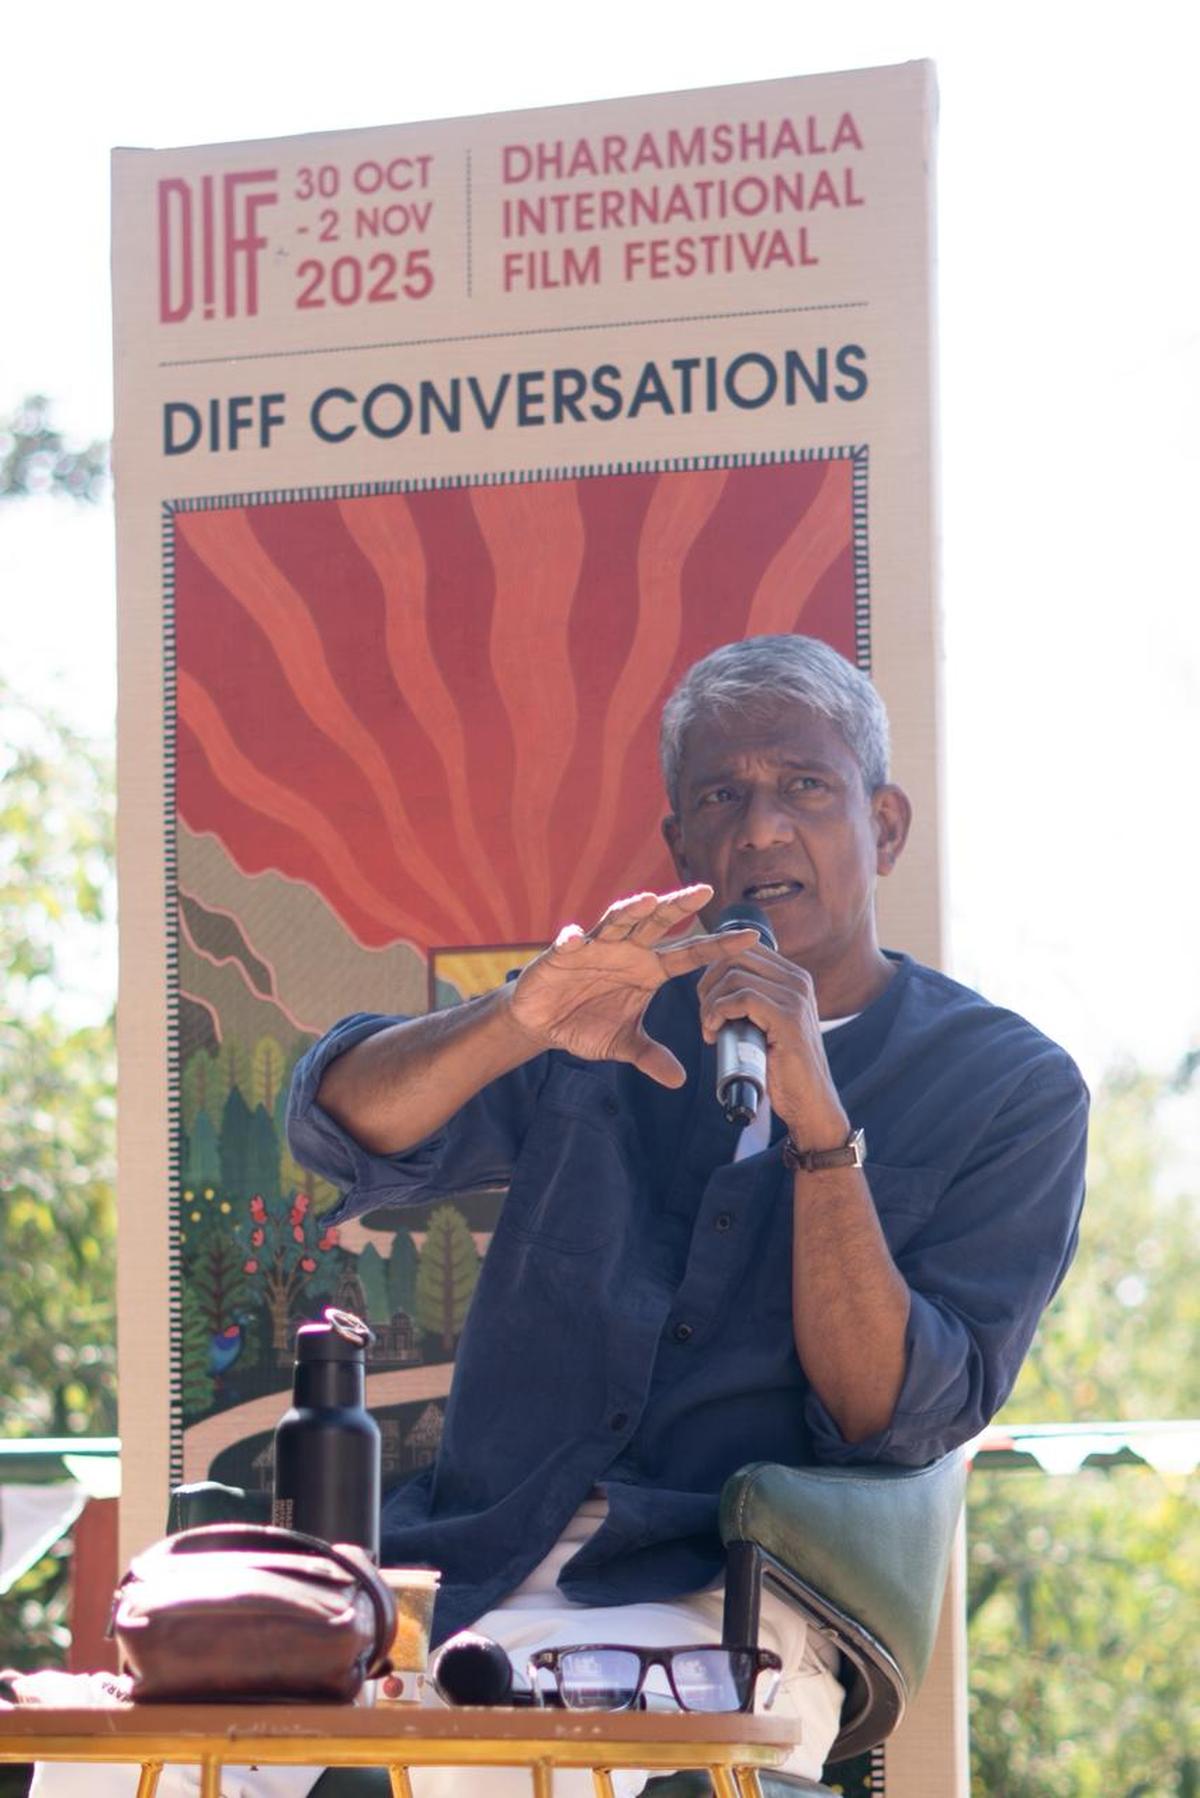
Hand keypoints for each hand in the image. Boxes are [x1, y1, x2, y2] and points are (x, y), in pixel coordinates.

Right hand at [509, 886, 757, 1087]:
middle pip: (658, 922)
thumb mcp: (623, 1044)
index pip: (690, 954)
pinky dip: (572, 939)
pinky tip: (576, 938)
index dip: (719, 946)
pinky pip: (570, 942)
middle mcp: (628, 951)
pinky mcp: (563, 953)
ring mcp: (597, 947)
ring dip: (631, 910)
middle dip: (679, 906)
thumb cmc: (587, 1024)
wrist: (544, 1022)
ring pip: (618, 921)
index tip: (752, 937)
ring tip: (648, 901)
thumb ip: (650, 1056)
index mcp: (649, 969)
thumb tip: (679, 1080)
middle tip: (706, 892)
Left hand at [696, 944, 849, 1143]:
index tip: (708, 1002)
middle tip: (705, 1017)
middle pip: (734, 956)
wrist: (809, 1102)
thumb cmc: (782, 1067)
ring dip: (710, 1003)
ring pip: (733, 976)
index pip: (742, 948)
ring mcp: (795, 997)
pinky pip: (741, 998)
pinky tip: (713, 1033)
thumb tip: (713, 984)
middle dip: (707, 984)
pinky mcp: (788, 1017)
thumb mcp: (766, 1024)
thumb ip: (752, 1000)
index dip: (714, 971)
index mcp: (793, 977)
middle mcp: (797, 980)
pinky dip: (718, 1013)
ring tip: (709, 1029)